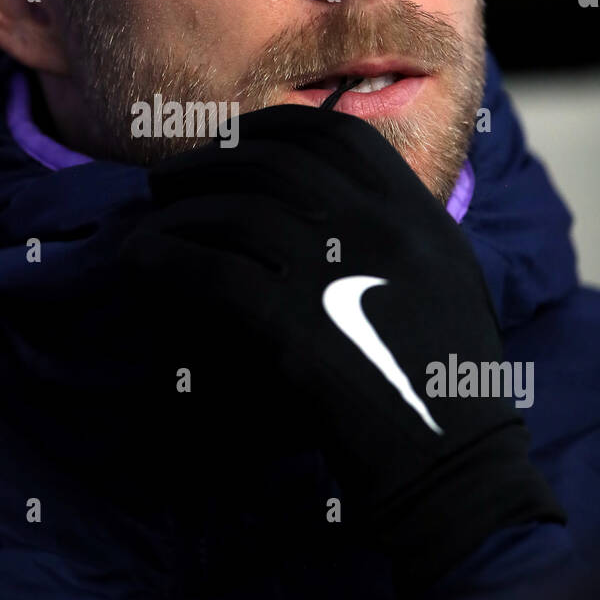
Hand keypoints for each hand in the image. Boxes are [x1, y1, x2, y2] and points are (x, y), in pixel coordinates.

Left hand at [119, 103, 563, 595]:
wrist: (457, 471)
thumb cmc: (445, 388)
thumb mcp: (445, 283)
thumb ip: (398, 231)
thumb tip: (325, 196)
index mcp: (419, 214)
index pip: (335, 133)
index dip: (271, 128)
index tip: (231, 142)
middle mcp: (383, 230)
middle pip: (275, 164)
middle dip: (211, 164)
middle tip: (168, 184)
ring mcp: (340, 274)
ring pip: (236, 214)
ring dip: (179, 213)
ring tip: (148, 226)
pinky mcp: (298, 329)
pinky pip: (214, 271)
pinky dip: (167, 258)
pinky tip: (141, 260)